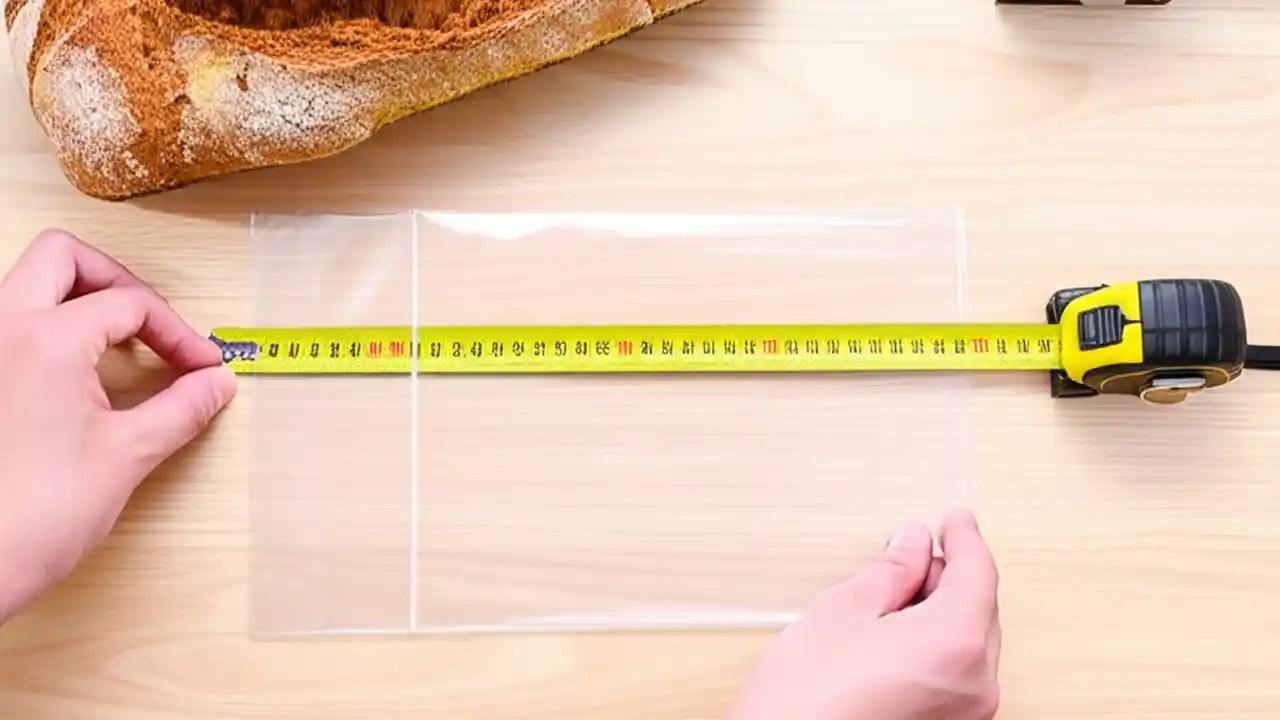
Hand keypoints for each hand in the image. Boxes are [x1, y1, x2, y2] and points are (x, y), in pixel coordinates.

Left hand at [0, 230, 235, 623]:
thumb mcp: (127, 455)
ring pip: (28, 285)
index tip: (200, 366)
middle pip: (64, 259)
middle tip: (152, 323)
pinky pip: (11, 326)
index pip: (129, 304)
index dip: (177, 332)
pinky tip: (77, 375)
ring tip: (118, 343)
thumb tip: (214, 386)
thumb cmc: (29, 517)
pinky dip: (49, 330)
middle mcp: (1, 331)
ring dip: (79, 300)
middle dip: (118, 282)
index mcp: (44, 339)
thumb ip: (181, 409)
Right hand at [726, 509, 1000, 719]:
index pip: (978, 573)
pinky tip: (896, 637)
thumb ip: (892, 571)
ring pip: (970, 641)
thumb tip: (913, 545)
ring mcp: (968, 714)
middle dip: (949, 577)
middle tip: (909, 555)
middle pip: (980, 608)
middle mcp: (975, 684)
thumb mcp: (844, 611)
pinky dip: (938, 645)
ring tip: (890, 602)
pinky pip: (960, 671)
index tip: (953, 519)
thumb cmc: (804, 700)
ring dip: (941, 612)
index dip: (963, 537)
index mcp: (954, 644)